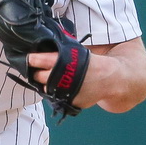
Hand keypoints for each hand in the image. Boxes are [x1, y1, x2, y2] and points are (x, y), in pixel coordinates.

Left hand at [27, 37, 145, 112]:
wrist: (117, 80)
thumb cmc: (97, 63)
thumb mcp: (82, 52)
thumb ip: (65, 51)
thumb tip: (47, 42)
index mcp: (71, 62)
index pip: (44, 60)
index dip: (34, 59)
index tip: (28, 58)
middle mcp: (68, 78)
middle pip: (41, 77)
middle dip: (37, 73)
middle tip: (35, 68)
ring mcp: (70, 92)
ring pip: (47, 89)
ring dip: (45, 83)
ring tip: (45, 77)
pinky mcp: (73, 102)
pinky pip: (57, 97)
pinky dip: (55, 92)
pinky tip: (55, 86)